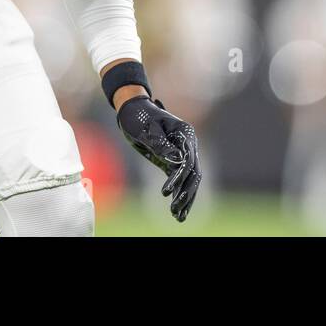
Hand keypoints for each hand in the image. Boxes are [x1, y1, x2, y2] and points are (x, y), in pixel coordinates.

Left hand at [116, 96, 199, 221]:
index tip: (166, 192)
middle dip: (186, 193)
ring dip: (185, 198)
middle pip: (193, 172)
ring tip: (177, 217)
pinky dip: (178, 193)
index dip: (179, 177)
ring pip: (189, 179)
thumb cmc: (138, 116)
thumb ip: (162, 146)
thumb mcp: (147, 130)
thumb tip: (178, 162)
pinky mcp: (172, 161)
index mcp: (184, 134)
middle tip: (175, 211)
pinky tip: (176, 211)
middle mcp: (187, 144)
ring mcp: (181, 153)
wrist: (132, 109)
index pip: (188, 160)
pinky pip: (179, 179)